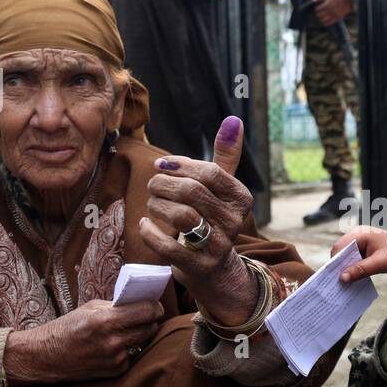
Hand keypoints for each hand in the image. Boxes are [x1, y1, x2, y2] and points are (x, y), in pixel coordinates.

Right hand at [4, 298, 163, 383]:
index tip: (156, 305)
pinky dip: (127, 350)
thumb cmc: (66, 328)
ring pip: (143, 343)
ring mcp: (115, 359)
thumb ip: (116, 306)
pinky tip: (113, 346)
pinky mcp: (115, 371)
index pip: (147, 311)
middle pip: (150, 328)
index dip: (155, 307)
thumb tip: (141, 303)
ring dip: (139, 336)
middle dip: (150, 320)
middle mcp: (112, 341)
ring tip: (126, 330)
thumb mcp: (89, 309)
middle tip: (145, 316)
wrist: (45, 356)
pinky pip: (131, 356)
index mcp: (106, 321)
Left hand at [140, 115, 258, 325]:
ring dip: (157, 205)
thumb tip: (233, 120)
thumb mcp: (221, 188)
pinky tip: (144, 223)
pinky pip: (169, 246)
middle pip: (193, 192)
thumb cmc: (212, 217)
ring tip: (151, 202)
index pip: (210, 173)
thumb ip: (225, 156)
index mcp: (241, 199)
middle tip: (152, 184)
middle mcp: (234, 223)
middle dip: (164, 184)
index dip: (181, 166)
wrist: (213, 266)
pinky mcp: (198, 266)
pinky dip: (150, 232)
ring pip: (182, 216)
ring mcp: (218, 246)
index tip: (162, 165)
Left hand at [313, 0, 353, 25]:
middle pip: (320, 15)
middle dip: (318, 14)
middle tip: (319, 13)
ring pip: (324, 20)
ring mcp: (333, 15)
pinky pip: (330, 23)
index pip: (317, 9)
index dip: (316, 9)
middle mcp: (329, 11)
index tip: (317, 9)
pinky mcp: (337, 17)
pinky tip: (325, 23)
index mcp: (326, 5)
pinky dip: (326, 23)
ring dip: (321, 19)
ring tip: (321, 17)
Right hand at [333, 226, 386, 281]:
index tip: (333, 278)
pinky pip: (351, 259)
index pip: (339, 247)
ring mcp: (358, 242)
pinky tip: (352, 279)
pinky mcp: (361, 249)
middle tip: (337, 284)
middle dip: (338, 267)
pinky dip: (351, 268)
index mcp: (359, 234)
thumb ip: (361, 270)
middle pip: (340, 252)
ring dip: (344, 269)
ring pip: (344, 256)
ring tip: (343, 284)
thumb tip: (342, 278)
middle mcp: (356, 235)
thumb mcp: (379, 263)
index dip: (334, 262)